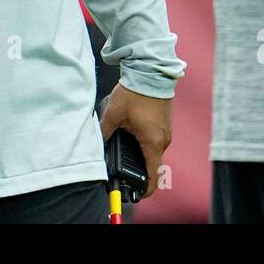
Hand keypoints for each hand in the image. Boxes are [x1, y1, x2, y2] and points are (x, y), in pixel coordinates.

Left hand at [98, 84, 171, 198]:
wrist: (150, 71)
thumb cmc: (135, 92)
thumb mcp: (114, 114)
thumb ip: (104, 132)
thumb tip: (97, 145)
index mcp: (152, 142)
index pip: (153, 175)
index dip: (146, 188)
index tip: (137, 193)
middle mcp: (163, 140)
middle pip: (151, 162)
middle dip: (136, 165)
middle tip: (120, 162)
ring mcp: (165, 131)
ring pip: (152, 149)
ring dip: (139, 150)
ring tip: (123, 140)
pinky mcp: (164, 123)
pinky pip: (154, 138)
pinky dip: (144, 140)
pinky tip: (131, 130)